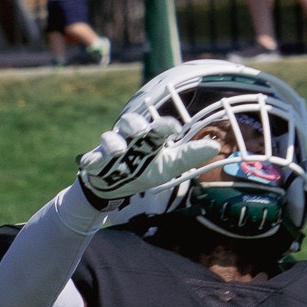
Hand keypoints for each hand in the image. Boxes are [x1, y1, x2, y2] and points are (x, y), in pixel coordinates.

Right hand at [77, 113, 221, 202]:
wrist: (119, 185)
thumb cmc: (146, 169)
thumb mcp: (170, 165)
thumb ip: (189, 155)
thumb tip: (215, 145)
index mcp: (150, 137)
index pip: (158, 126)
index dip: (164, 125)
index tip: (174, 128)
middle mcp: (130, 137)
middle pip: (130, 121)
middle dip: (134, 124)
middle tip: (141, 131)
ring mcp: (112, 147)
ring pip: (109, 137)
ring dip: (113, 142)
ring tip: (118, 150)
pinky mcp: (97, 160)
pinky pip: (91, 157)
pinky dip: (91, 160)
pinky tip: (91, 164)